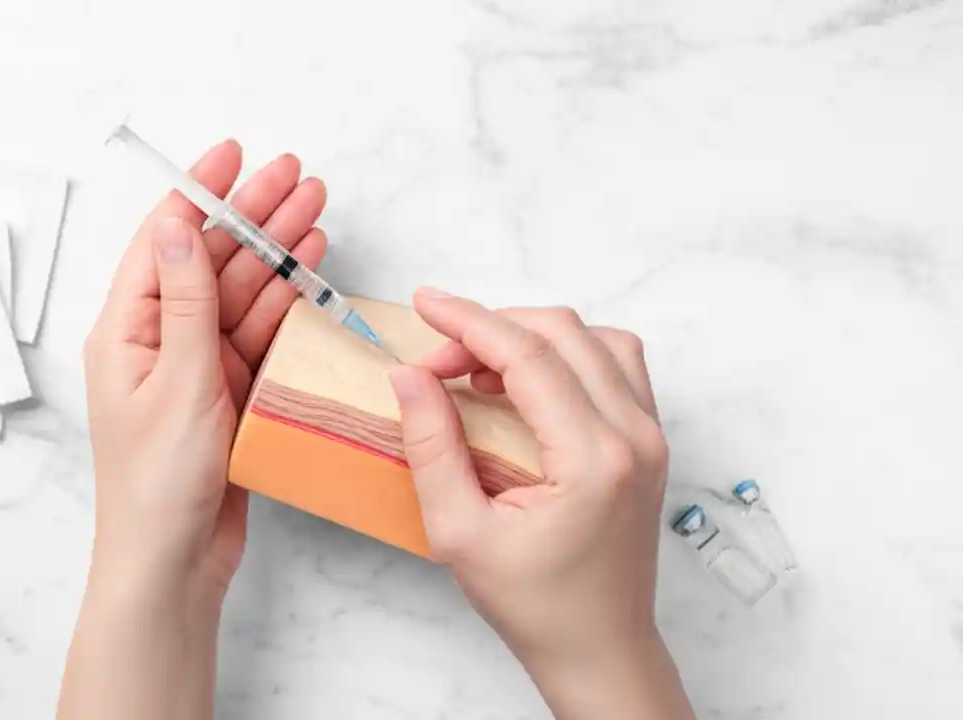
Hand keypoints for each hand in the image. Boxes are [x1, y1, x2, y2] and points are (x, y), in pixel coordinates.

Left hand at [60, 139, 327, 719]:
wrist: (175, 563)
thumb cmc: (159, 484)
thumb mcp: (177, 383)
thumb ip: (187, 303)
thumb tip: (176, 228)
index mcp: (126, 332)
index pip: (163, 242)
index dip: (199, 192)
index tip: (233, 153)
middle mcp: (158, 342)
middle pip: (210, 262)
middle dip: (252, 217)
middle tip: (298, 177)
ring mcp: (195, 368)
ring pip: (240, 296)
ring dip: (276, 255)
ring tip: (317, 212)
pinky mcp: (228, 394)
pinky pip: (258, 337)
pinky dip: (284, 305)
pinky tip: (307, 273)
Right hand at [388, 288, 692, 719]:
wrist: (599, 647)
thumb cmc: (534, 603)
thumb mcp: (459, 533)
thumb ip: (432, 446)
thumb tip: (410, 375)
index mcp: (593, 459)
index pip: (529, 356)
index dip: (469, 321)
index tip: (424, 305)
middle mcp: (635, 437)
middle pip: (564, 333)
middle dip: (492, 328)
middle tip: (438, 362)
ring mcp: (650, 436)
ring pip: (597, 340)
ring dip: (534, 336)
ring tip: (482, 369)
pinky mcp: (649, 441)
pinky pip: (616, 365)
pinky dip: (566, 355)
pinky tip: (526, 384)